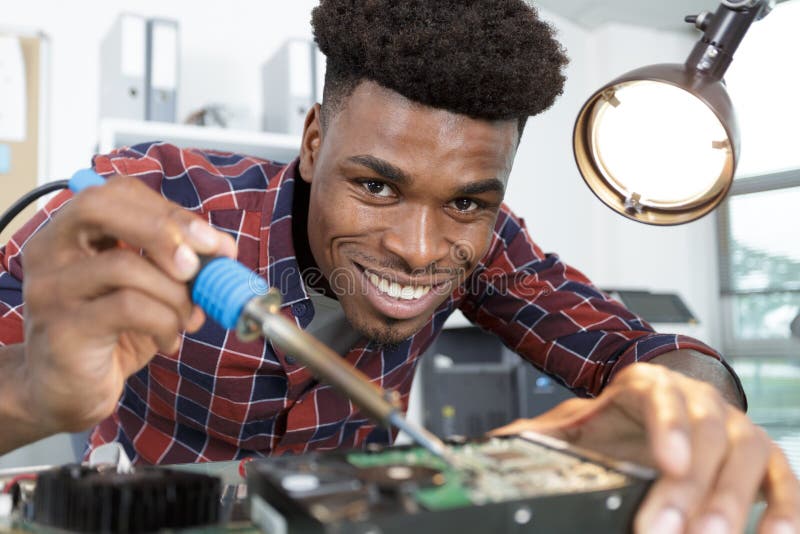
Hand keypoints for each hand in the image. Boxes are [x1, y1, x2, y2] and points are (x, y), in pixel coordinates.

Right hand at [19, 175, 236, 435]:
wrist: (67, 393)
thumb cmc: (112, 334)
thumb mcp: (150, 288)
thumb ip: (178, 262)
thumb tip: (222, 249)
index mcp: (71, 231)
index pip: (118, 193)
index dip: (170, 211)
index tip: (213, 243)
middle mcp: (50, 250)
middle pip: (101, 208)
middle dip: (164, 231)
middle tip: (197, 267)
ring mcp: (51, 288)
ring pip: (125, 265)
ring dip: (175, 295)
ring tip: (187, 320)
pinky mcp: (62, 328)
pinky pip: (129, 308)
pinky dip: (165, 323)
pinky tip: (170, 342)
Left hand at [490, 363, 799, 533]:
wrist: (655, 401)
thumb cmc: (615, 418)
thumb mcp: (578, 421)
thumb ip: (542, 435)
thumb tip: (492, 450)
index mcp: (649, 385)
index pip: (663, 400)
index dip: (668, 429)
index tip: (664, 463)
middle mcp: (699, 400)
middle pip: (704, 436)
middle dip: (689, 488)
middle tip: (671, 531)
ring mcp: (735, 426)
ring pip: (744, 458)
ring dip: (732, 503)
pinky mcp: (762, 456)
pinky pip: (782, 480)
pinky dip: (784, 508)